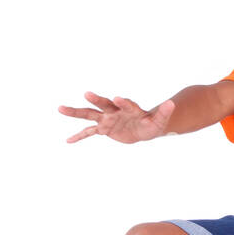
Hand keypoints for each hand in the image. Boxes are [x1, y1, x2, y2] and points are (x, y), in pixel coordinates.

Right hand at [58, 92, 174, 143]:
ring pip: (90, 115)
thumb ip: (164, 112)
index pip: (126, 104)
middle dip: (96, 100)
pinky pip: (90, 132)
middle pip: (104, 104)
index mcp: (130, 108)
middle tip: (87, 93)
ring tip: (60, 108)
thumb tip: (173, 104)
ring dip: (76, 112)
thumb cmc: (153, 123)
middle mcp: (115, 111)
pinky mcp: (104, 129)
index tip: (117, 98)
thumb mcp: (160, 121)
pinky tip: (68, 141)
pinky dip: (80, 136)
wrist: (145, 127)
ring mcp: (107, 119)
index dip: (123, 102)